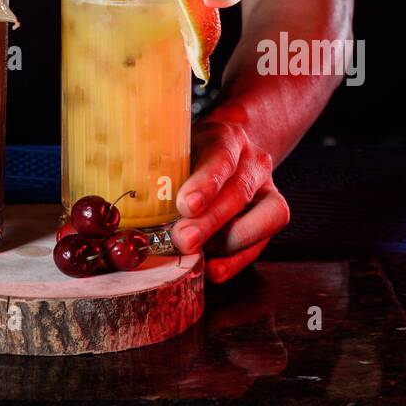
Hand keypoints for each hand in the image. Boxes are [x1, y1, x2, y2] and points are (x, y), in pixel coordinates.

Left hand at [171, 119, 289, 282]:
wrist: (232, 149)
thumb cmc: (194, 151)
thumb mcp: (177, 146)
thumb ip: (162, 165)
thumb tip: (132, 193)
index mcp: (228, 137)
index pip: (222, 156)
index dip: (206, 183)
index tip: (185, 205)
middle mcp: (254, 162)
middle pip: (239, 191)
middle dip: (211, 221)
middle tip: (183, 240)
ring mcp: (268, 188)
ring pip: (265, 216)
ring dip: (227, 242)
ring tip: (196, 254)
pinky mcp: (273, 216)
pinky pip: (263, 242)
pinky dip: (237, 261)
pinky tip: (213, 269)